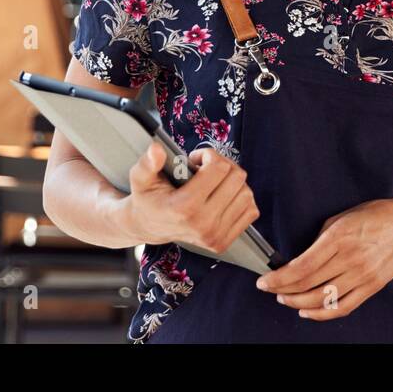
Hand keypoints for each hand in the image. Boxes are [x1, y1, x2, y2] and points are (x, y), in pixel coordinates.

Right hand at [122, 141, 258, 252]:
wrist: (149, 227)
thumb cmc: (148, 198)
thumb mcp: (141, 178)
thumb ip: (148, 163)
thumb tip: (157, 149)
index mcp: (184, 207)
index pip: (219, 168)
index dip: (209, 155)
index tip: (196, 160)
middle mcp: (203, 224)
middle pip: (237, 178)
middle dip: (223, 166)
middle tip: (207, 168)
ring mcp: (215, 236)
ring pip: (247, 193)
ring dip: (233, 182)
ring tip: (215, 182)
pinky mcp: (223, 242)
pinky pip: (251, 211)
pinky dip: (241, 199)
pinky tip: (223, 197)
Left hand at [257, 197, 392, 319]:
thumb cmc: (375, 216)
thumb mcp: (342, 217)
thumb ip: (320, 238)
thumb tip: (299, 258)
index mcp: (339, 237)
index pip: (301, 267)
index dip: (278, 278)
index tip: (264, 281)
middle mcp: (350, 258)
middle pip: (308, 285)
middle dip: (283, 291)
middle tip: (271, 290)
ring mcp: (362, 275)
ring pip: (322, 299)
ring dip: (298, 303)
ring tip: (286, 299)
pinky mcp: (372, 287)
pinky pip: (342, 307)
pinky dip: (321, 314)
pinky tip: (307, 311)